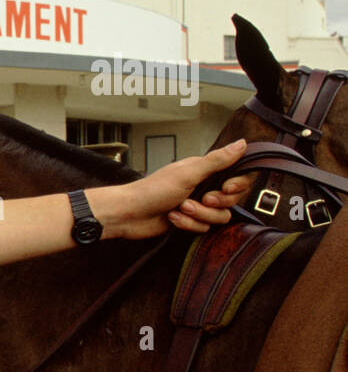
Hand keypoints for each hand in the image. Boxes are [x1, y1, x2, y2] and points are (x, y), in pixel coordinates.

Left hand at [93, 139, 255, 238]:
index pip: (237, 177)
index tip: (227, 188)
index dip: (237, 185)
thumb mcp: (188, 173)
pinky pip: (204, 228)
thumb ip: (217, 160)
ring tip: (180, 209)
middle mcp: (202, 187)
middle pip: (231, 200)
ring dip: (198, 215)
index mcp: (203, 171)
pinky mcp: (189, 222)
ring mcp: (196, 205)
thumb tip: (242, 143)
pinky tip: (172, 218)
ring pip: (218, 217)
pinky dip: (188, 225)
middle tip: (200, 199)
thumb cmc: (152, 190)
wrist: (129, 215)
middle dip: (215, 203)